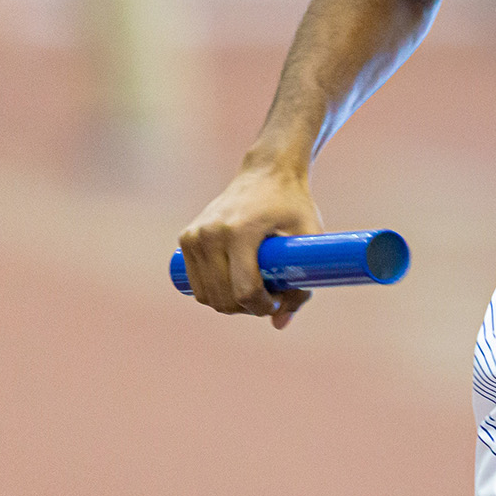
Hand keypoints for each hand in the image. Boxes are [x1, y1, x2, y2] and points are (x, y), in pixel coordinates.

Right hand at [178, 163, 323, 328]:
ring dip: (229, 304)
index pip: (245, 289)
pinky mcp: (187, 238)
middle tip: (269, 299)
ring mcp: (194, 236)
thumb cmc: (293, 204)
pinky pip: (196, 283)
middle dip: (247, 308)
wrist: (268, 171)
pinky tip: (235, 283)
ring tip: (254, 291)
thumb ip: (302, 283)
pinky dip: (213, 292)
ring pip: (206, 295)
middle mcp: (211, 233)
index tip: (277, 302)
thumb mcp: (309, 237)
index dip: (262, 306)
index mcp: (241, 231)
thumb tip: (280, 324)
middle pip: (223, 297)